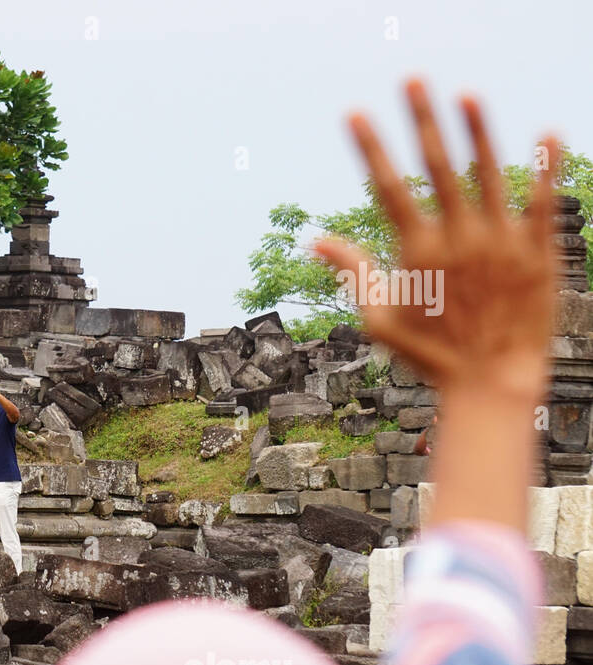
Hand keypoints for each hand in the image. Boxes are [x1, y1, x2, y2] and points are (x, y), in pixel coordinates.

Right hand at [313, 79, 559, 406]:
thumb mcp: (379, 319)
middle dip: (423, 119)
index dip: (371, 148)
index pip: (388, 187)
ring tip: (465, 94)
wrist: (491, 385)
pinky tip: (548, 133)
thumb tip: (315, 241)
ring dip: (478, 130)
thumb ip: (354, 271)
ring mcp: (502, 243)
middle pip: (438, 165)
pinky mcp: (538, 253)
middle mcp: (461, 238)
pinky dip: (546, 167)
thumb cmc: (429, 357)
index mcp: (418, 252)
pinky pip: (545, 201)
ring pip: (490, 173)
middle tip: (412, 79)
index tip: (353, 114)